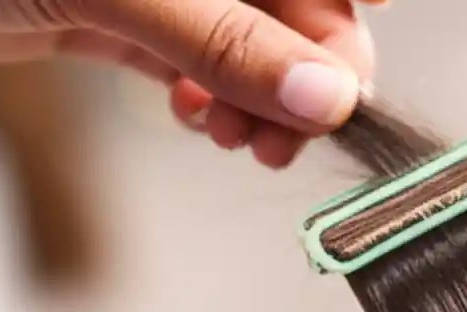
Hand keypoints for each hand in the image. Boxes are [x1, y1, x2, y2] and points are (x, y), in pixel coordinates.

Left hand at [0, 0, 383, 165]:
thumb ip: (229, 44)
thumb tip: (327, 94)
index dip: (346, 22)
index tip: (352, 85)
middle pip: (293, 11)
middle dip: (306, 78)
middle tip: (297, 139)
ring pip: (247, 46)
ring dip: (262, 102)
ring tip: (247, 143)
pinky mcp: (114, 17)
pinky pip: (194, 65)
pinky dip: (211, 103)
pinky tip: (202, 124)